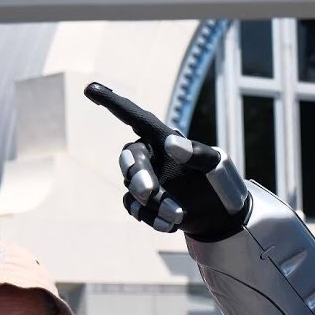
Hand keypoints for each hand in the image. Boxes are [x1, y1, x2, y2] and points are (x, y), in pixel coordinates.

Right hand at [84, 82, 249, 239]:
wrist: (224, 216)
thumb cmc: (222, 183)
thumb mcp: (218, 166)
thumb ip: (198, 153)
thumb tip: (169, 144)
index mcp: (164, 138)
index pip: (135, 117)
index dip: (113, 103)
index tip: (90, 88)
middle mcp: (150, 156)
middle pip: (130, 158)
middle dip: (137, 174)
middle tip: (148, 191)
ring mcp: (145, 179)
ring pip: (133, 187)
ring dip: (153, 202)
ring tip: (179, 214)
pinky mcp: (143, 202)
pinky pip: (134, 207)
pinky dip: (150, 217)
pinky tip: (170, 225)